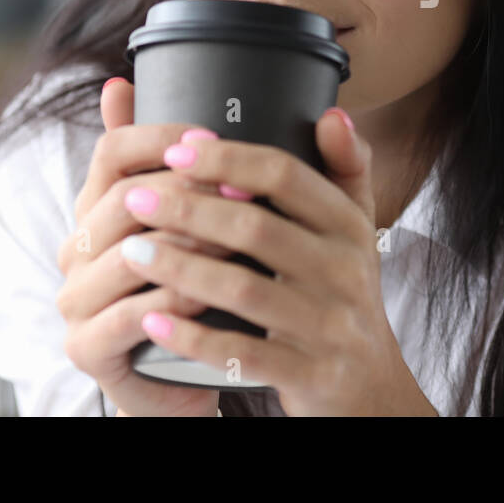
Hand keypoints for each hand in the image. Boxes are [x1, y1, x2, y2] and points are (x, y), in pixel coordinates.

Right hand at [55, 77, 229, 416]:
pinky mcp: (88, 346)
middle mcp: (79, 246)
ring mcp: (76, 298)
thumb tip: (121, 80)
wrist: (186, 372)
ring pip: (128, 255)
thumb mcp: (196, 220)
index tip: (214, 138)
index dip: (160, 138)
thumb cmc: (199, 286)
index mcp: (100, 205)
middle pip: (122, 197)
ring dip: (187, 244)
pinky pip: (129, 315)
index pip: (112, 149)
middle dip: (187, 191)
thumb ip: (174, 157)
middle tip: (243, 188)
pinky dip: (174, 301)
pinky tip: (213, 293)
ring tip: (239, 239)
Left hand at [116, 108, 437, 415]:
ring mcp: (329, 325)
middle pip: (257, 227)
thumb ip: (342, 171)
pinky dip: (193, 336)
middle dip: (189, 208)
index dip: (228, 158)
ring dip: (181, 268)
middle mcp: (345, 269)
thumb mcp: (354, 233)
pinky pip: (243, 353)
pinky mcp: (311, 374)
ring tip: (131, 253)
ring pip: (245, 289)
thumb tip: (331, 114)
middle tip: (134, 198)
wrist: (371, 388)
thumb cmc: (342, 297)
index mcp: (349, 225)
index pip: (286, 175)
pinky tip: (153, 319)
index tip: (176, 147)